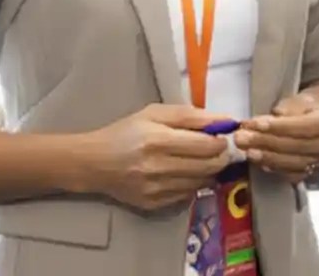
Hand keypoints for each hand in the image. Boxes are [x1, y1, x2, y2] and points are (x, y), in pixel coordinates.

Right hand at [82, 104, 233, 210]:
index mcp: (158, 140)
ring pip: (202, 183)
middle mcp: (159, 167)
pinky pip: (188, 195)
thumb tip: (224, 120)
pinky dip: (193, 183)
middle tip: (217, 149)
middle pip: (209, 166)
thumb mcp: (154, 113)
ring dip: (209, 171)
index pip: (206, 146)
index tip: (221, 136)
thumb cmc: (126, 132)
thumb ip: (190, 115)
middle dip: (220, 157)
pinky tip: (184, 173)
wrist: (94, 162)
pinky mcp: (155, 204)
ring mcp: (157, 189)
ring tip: (201, 160)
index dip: (221, 141)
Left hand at [236, 93, 318, 183]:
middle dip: (266, 142)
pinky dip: (274, 168)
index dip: (278, 127)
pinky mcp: (313, 174)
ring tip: (246, 151)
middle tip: (242, 137)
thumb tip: (266, 120)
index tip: (254, 124)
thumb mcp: (301, 99)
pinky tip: (259, 161)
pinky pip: (292, 174)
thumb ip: (286, 109)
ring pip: (292, 163)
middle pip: (295, 146)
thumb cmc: (310, 107)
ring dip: (267, 157)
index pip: (303, 127)